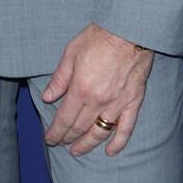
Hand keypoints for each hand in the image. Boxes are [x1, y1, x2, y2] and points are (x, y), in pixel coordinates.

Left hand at [41, 23, 153, 156]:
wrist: (130, 30)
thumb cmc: (99, 37)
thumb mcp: (71, 53)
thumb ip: (59, 78)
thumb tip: (48, 98)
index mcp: (80, 89)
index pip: (64, 119)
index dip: (55, 132)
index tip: (49, 139)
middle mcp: (98, 101)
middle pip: (80, 127)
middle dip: (67, 138)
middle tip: (59, 144)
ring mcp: (117, 104)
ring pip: (100, 132)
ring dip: (87, 144)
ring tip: (77, 151)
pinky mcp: (133, 102)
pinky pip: (126, 128)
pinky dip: (118, 143)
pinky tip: (110, 151)